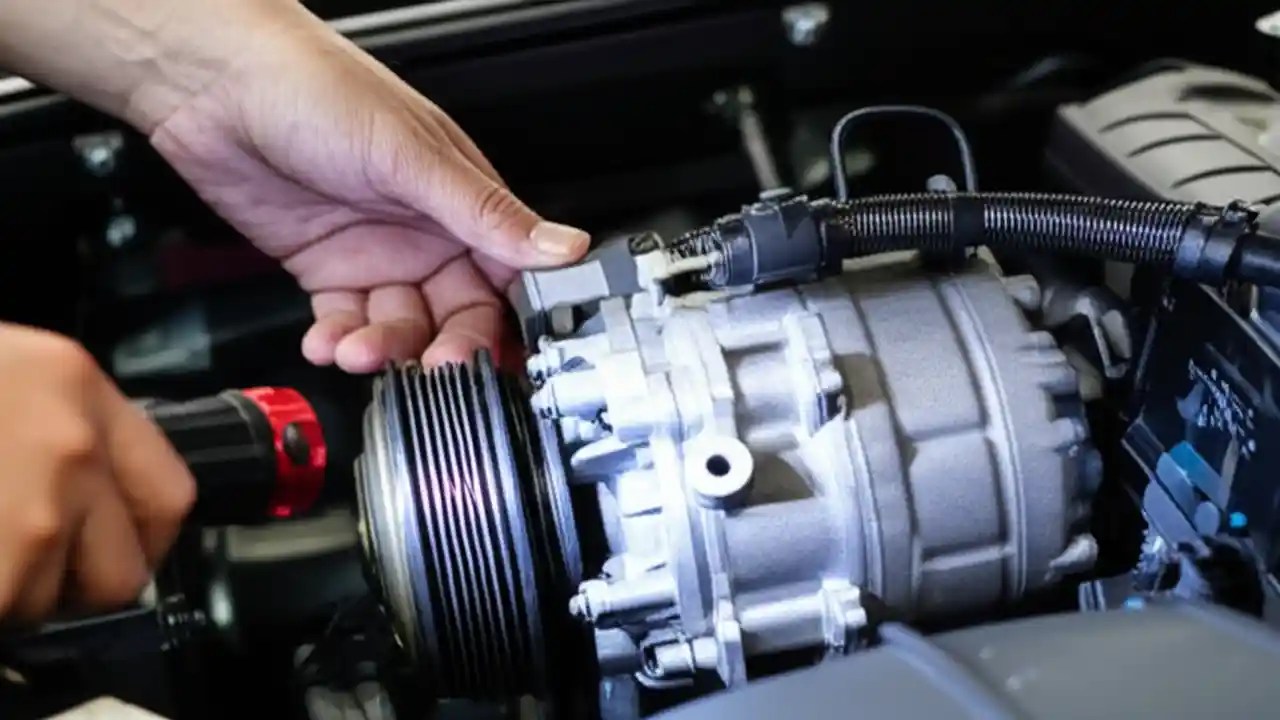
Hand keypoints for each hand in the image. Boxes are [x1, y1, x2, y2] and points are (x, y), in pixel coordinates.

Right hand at [0, 324, 194, 620]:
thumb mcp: (13, 372)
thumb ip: (68, 425)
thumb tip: (100, 493)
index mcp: (79, 385)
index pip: (170, 493)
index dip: (146, 539)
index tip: (113, 550)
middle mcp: (73, 447)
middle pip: (124, 571)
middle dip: (78, 585)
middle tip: (30, 564)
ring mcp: (31, 511)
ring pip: (48, 602)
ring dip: (15, 593)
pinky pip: (7, 614)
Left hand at [144, 8, 588, 372]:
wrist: (216, 85)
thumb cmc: (318, 89)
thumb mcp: (413, 157)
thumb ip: (485, 214)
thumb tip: (564, 246)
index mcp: (462, 201)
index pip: (506, 277)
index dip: (505, 322)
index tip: (496, 359)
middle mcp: (425, 231)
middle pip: (455, 314)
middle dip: (444, 347)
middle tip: (430, 366)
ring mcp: (376, 252)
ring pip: (400, 325)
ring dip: (384, 348)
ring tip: (358, 350)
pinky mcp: (325, 269)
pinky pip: (345, 322)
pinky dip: (337, 341)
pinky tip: (326, 343)